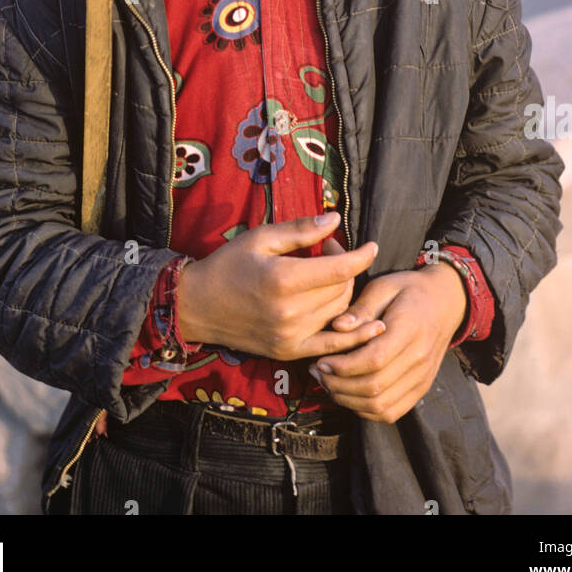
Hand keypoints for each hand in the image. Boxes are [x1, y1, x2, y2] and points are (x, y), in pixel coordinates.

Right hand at [176, 212, 385, 361]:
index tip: (373, 246)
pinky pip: (332, 346)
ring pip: (339, 313)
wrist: (199, 306)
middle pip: (342, 290)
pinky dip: (351, 336)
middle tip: (329, 252)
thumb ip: (300, 230)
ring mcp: (291, 336)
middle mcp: (290, 311)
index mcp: (283, 278)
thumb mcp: (261, 237)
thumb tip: (335, 219)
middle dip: (346, 268)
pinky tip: (368, 325)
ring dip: (343, 292)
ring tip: (327, 276)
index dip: (361, 256)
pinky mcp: (289, 352)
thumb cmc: (229, 264)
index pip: (339, 269)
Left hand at [307, 263, 466, 422]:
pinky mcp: (420, 389)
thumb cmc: (409, 291)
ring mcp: (422, 378)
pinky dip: (365, 410)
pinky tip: (348, 393)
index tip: (321, 360)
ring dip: (348, 400)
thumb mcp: (384, 286)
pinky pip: (390, 412)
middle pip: (374, 387)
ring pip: (380, 406)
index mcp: (410, 329)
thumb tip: (337, 327)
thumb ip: (361, 308)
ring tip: (328, 383)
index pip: (374, 360)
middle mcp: (420, 359)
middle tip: (317, 372)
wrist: (446, 303)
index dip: (343, 366)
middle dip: (338, 384)